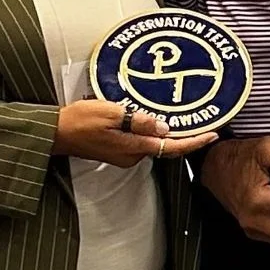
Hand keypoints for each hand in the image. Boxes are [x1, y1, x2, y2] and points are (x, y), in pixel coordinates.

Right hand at [54, 100, 217, 166]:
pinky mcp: (118, 151)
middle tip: (206, 124)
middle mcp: (132, 155)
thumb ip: (139, 121)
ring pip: (154, 144)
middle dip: (187, 137)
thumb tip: (165, 127)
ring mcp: (125, 155)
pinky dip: (152, 132)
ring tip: (185, 119)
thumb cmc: (79, 121)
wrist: (56, 133)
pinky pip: (142, 142)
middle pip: (167, 147)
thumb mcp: (112, 113)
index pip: (173, 146)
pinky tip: (154, 120)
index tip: (213, 134)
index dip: (195, 141)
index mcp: (134, 147)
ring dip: (169, 134)